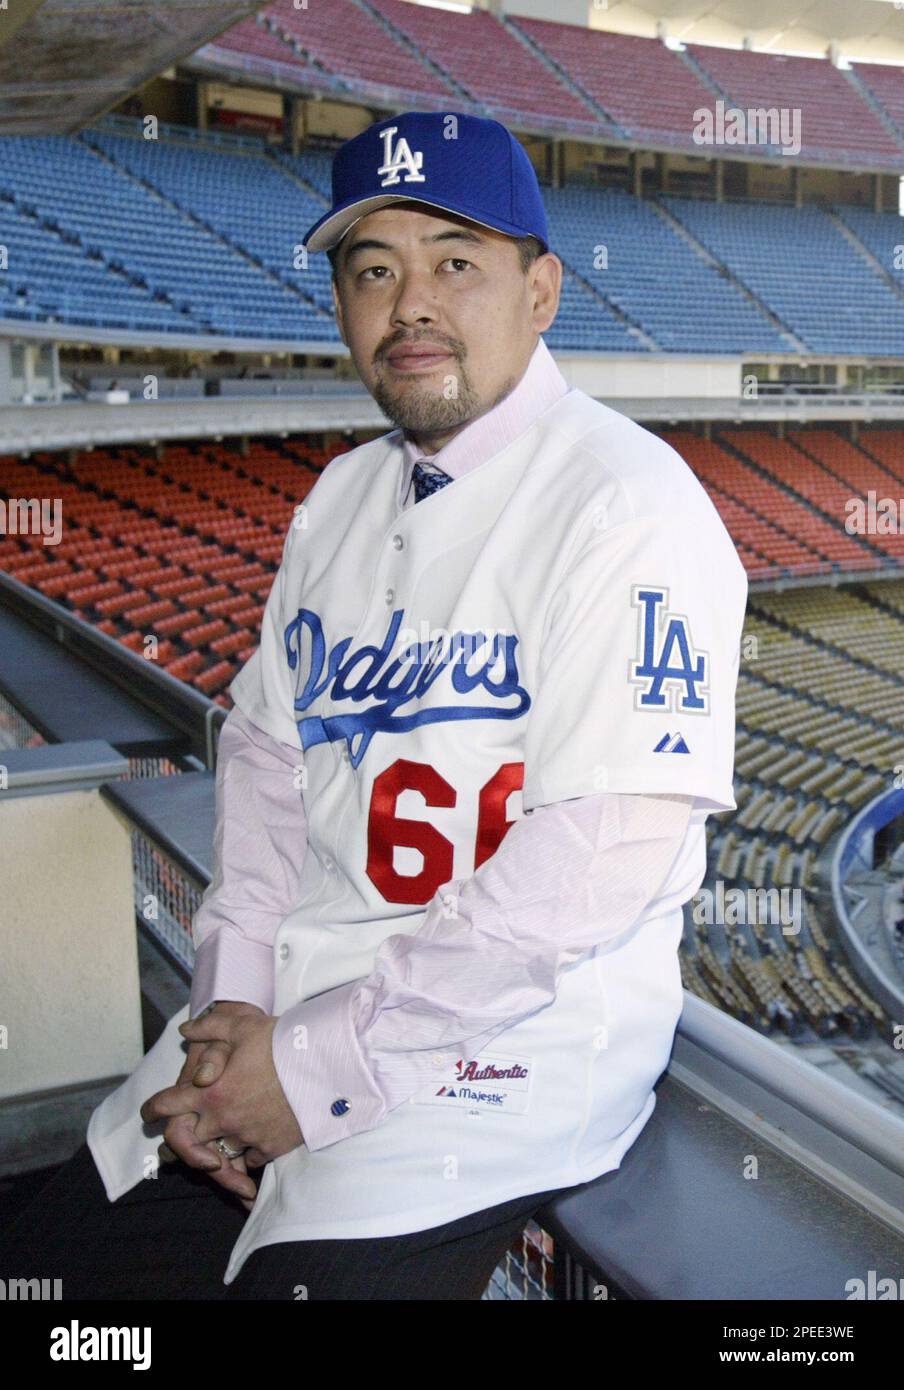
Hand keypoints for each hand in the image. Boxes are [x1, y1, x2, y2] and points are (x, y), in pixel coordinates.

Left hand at [141, 1007, 303, 1190]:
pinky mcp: (271, 1147)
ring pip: (221, 1151)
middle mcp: (223, 1119)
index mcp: (210, 1092)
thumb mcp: (242, 1027)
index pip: (168, 1104)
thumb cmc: (282, 1043)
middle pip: (189, 1139)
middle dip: (185, 1136)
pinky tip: (254, 1140)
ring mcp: (247, 1137)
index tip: (147, 1114)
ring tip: (224, 1136)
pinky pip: (251, 1158)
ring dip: (219, 1144)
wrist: (324, 1066)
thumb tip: (185, 1029)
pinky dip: (249, 1151)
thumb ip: (209, 1028)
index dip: (152, 1109)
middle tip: (186, 1131)